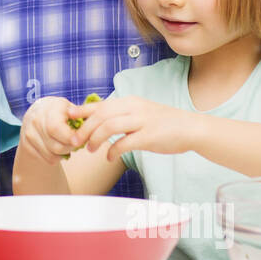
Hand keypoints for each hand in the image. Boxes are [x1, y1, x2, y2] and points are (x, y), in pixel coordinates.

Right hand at [19, 96, 94, 162]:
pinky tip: (57, 148)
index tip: (79, 141)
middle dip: (70, 148)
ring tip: (67, 145)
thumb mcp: (70, 108)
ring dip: (64, 154)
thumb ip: (82, 115)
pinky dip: (56, 157)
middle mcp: (35, 120)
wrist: (36, 113)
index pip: (55, 128)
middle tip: (76, 143)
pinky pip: (46, 159)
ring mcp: (29, 134)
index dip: (69, 138)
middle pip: (56, 146)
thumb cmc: (59, 111)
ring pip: (52, 155)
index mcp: (49, 108)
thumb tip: (95, 125)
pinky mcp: (26, 145)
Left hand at [77, 97, 196, 160]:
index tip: (69, 118)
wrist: (191, 128)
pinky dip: (113, 151)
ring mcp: (142, 121)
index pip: (100, 105)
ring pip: (109, 126)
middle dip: (84, 128)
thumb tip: (97, 122)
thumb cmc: (163, 123)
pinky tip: (109, 157)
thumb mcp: (140, 113)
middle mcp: (134, 108)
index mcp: (130, 102)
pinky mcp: (150, 136)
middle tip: (76, 141)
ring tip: (90, 149)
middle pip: (101, 115)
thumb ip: (121, 115)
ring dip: (95, 139)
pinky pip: (124, 143)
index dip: (82, 112)